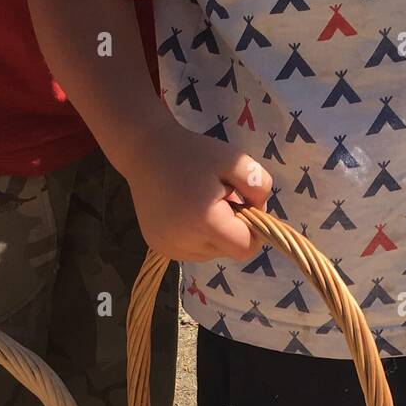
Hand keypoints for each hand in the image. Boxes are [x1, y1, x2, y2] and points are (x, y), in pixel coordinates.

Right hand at [122, 120, 272, 262]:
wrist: (145, 151)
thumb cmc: (193, 153)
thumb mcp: (235, 160)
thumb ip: (259, 185)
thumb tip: (260, 211)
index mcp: (206, 222)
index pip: (245, 248)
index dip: (252, 230)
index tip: (244, 207)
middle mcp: (185, 242)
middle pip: (228, 252)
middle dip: (233, 230)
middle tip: (221, 200)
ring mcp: (169, 248)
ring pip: (211, 253)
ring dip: (214, 235)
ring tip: (201, 205)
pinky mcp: (159, 247)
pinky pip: (192, 251)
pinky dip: (197, 237)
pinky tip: (187, 214)